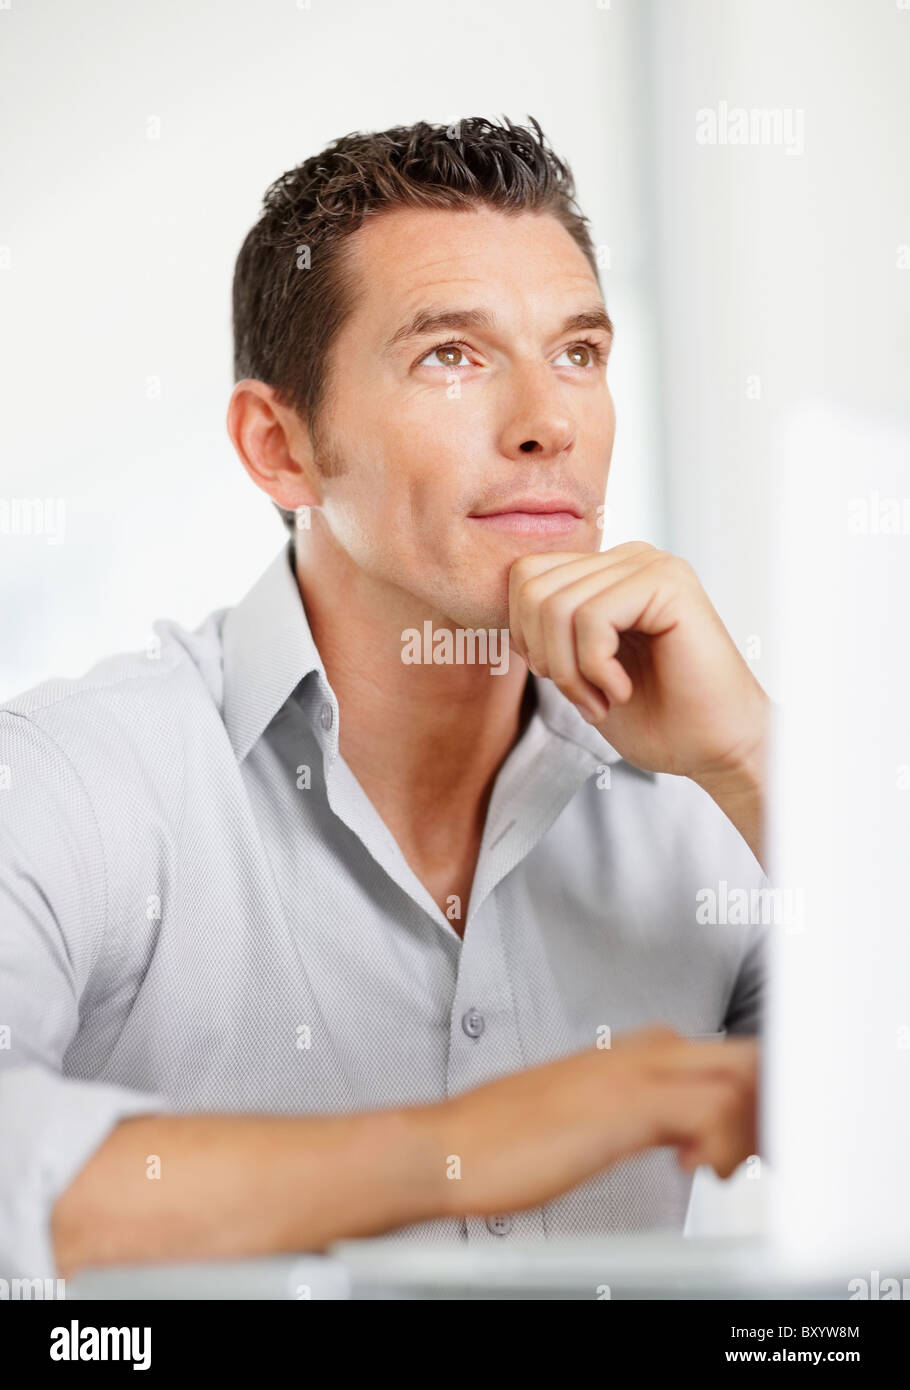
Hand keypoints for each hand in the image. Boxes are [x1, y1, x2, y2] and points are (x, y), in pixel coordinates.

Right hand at [431, 1027, 758, 1218]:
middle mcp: (637, 1054)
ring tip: (723, 1165)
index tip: (748, 1139)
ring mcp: (632, 1076)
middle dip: (766, 1106)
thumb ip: (628, 1109)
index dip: (749, 1092)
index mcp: (627, 1053)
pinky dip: (721, 1142)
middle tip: (756, 1155)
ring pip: (738, 1077)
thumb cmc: (500, 1139)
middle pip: (742, 1056)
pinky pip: (710, 1109)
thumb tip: (670, 1128)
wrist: (447, 1147)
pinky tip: (693, 1167)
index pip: (718, 1053)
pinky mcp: (624, 1107)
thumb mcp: (580, 1115)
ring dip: (749, 1128)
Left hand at [508, 543, 767, 782]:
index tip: (561, 681)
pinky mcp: (668, 583)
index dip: (524, 635)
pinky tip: (623, 690)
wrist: (716, 749)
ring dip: (570, 671)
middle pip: (532, 587)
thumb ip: (547, 631)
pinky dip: (595, 668)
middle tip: (583, 696)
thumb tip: (501, 609)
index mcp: (606, 572)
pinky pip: (592, 617)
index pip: (524, 576)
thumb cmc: (656, 717)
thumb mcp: (578, 669)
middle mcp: (628, 558)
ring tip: (604, 698)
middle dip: (545, 656)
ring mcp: (650, 565)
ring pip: (557, 605)